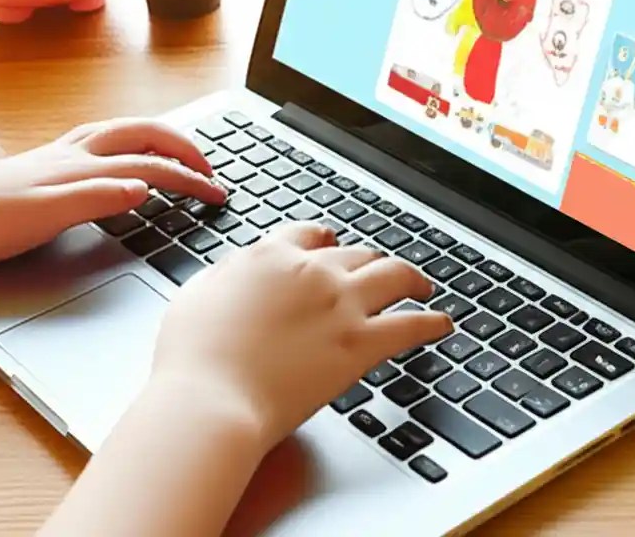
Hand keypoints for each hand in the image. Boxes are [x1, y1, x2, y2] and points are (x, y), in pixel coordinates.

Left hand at [0, 118, 225, 262]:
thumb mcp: (48, 216)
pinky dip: (130, 143)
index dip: (191, 179)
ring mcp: (61, 155)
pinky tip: (125, 157)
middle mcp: (76, 153)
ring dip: (160, 138)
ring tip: (181, 152)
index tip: (218, 194)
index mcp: (83, 166)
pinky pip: (103, 142)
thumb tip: (148, 186)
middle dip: (185, 146)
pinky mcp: (48, 164)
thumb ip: (100, 198)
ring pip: (123, 132)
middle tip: (212, 167)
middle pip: (145, 134)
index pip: (152, 165)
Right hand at [151, 222, 452, 451]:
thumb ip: (229, 276)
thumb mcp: (196, 296)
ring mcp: (341, 305)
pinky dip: (432, 322)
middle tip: (378, 272)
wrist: (210, 399)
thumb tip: (243, 272)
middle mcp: (311, 271)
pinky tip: (442, 324)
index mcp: (269, 256)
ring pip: (394, 275)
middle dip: (369, 262)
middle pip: (356, 254)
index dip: (326, 240)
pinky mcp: (361, 343)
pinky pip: (412, 324)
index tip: (333, 245)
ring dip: (413, 278)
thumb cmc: (192, 359)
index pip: (309, 234)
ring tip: (422, 287)